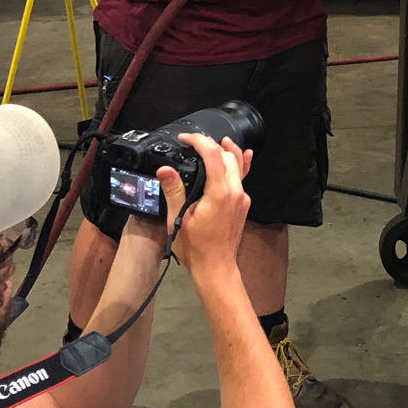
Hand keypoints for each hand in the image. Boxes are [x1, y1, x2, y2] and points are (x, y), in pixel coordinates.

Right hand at [158, 134, 252, 282]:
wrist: (216, 269)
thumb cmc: (196, 248)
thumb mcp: (178, 219)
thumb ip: (174, 191)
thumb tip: (164, 169)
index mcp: (220, 193)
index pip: (213, 155)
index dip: (198, 141)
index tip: (183, 138)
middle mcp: (235, 192)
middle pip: (228, 156)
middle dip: (211, 144)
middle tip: (193, 142)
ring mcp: (242, 198)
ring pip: (238, 166)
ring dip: (226, 151)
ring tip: (216, 141)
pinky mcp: (243, 204)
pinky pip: (242, 178)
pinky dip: (239, 164)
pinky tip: (243, 155)